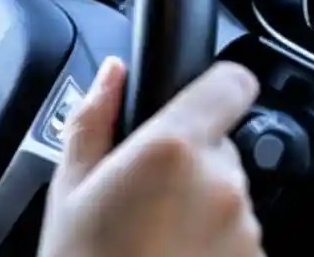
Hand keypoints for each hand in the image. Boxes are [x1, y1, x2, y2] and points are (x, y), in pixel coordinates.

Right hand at [39, 58, 263, 256]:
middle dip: (189, 163)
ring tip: (152, 239)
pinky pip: (236, 238)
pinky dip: (211, 246)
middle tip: (144, 198)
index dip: (216, 86)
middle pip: (220, 146)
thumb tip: (112, 74)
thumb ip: (95, 119)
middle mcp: (220, 183)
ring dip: (201, 208)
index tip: (200, 98)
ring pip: (228, 196)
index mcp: (172, 148)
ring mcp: (244, 229)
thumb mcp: (68, 189)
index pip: (232, 83)